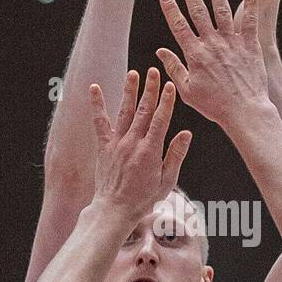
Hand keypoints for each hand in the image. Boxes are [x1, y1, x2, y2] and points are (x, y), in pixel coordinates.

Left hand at [90, 69, 191, 225]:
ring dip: (129, 91)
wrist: (114, 210)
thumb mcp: (167, 181)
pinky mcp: (103, 147)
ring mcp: (116, 143)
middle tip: (154, 71)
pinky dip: (97, 105)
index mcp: (150, 151)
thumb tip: (187, 133)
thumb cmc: (143, 199)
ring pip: (124, 112)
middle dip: (150, 89)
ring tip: (133, 73)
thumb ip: (176, 155)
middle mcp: (133, 143)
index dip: (166, 101)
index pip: (161, 120)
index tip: (170, 85)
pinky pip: (99, 122)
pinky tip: (94, 88)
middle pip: (143, 111)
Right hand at [157, 0, 270, 128]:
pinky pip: (249, 19)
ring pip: (222, 11)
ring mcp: (232, 43)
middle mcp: (213, 44)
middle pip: (199, 12)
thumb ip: (174, 68)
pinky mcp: (250, 44)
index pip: (179, 26)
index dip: (170, 8)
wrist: (244, 111)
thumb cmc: (215, 104)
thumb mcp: (188, 91)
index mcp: (195, 55)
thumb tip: (160, 51)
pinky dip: (250, 2)